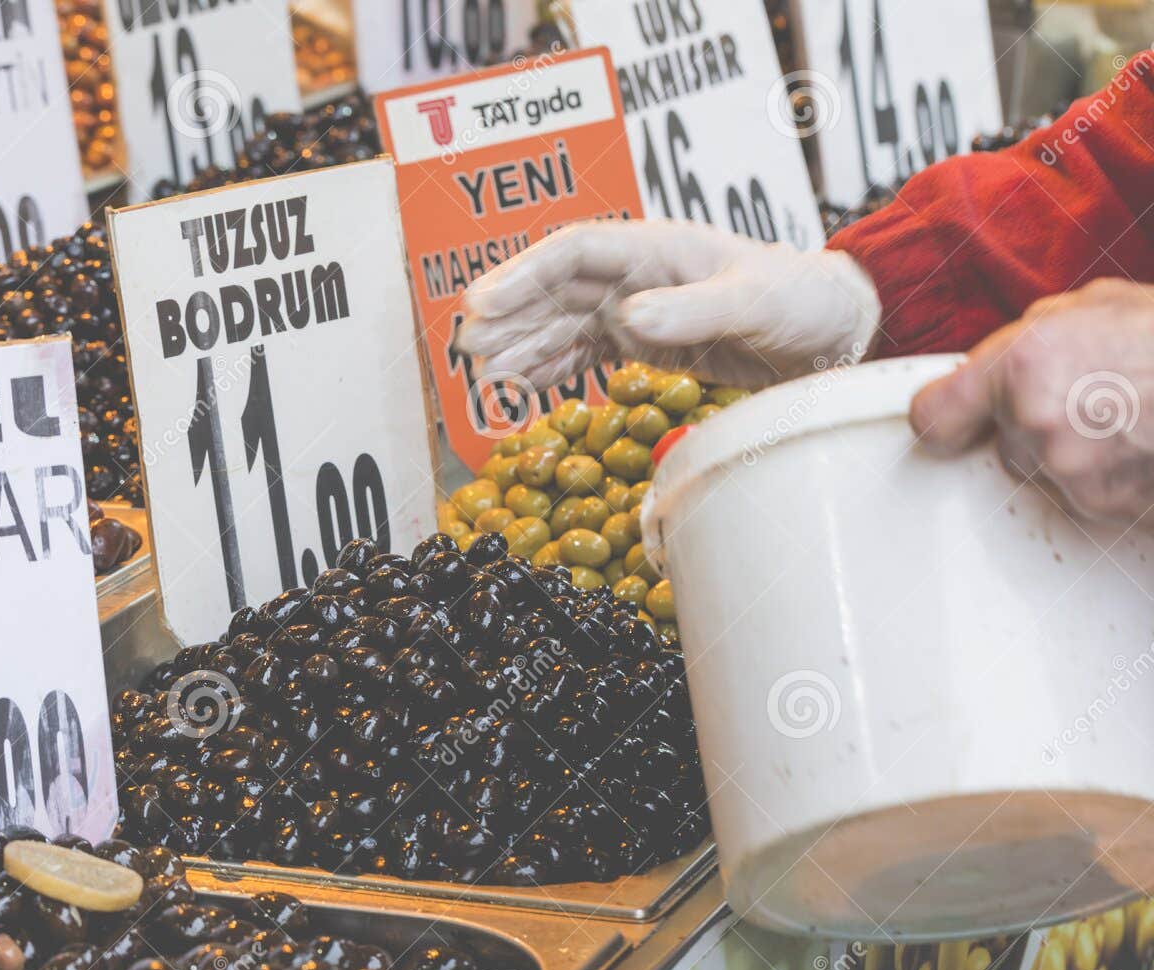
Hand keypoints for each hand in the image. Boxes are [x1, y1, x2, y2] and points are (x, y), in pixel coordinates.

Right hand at [456, 220, 881, 389]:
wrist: (834, 332)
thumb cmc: (801, 300)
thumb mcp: (754, 302)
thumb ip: (692, 311)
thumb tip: (629, 316)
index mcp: (658, 249)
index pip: (572, 252)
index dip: (521, 275)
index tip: (480, 303)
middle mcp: (638, 276)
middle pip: (553, 291)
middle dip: (507, 317)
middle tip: (466, 351)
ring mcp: (637, 310)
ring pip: (560, 326)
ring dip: (520, 348)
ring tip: (483, 378)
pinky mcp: (644, 343)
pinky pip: (583, 355)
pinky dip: (550, 372)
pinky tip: (520, 391)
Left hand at [910, 279, 1153, 526]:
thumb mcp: (1102, 306)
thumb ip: (1037, 335)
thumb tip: (1003, 358)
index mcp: (1025, 363)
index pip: (937, 412)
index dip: (944, 417)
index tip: (945, 422)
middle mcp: (1038, 423)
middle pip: (1007, 443)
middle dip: (1040, 425)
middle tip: (1098, 398)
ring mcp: (1074, 474)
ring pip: (1052, 473)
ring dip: (1082, 454)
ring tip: (1137, 418)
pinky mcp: (1111, 510)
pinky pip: (1094, 500)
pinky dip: (1118, 481)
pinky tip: (1149, 445)